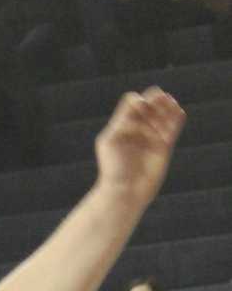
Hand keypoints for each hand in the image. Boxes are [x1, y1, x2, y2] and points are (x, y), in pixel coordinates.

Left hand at [94, 88, 184, 209]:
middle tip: (160, 99)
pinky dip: (177, 119)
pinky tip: (179, 112)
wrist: (125, 191)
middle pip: (151, 105)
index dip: (139, 101)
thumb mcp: (112, 140)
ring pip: (163, 115)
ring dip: (167, 106)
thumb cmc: (113, 168)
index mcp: (123, 125)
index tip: (140, 110)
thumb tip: (140, 104)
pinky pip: (173, 128)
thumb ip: (123, 120)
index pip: (133, 103)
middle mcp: (138, 129)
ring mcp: (152, 137)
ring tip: (170, 103)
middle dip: (155, 99)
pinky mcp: (164, 147)